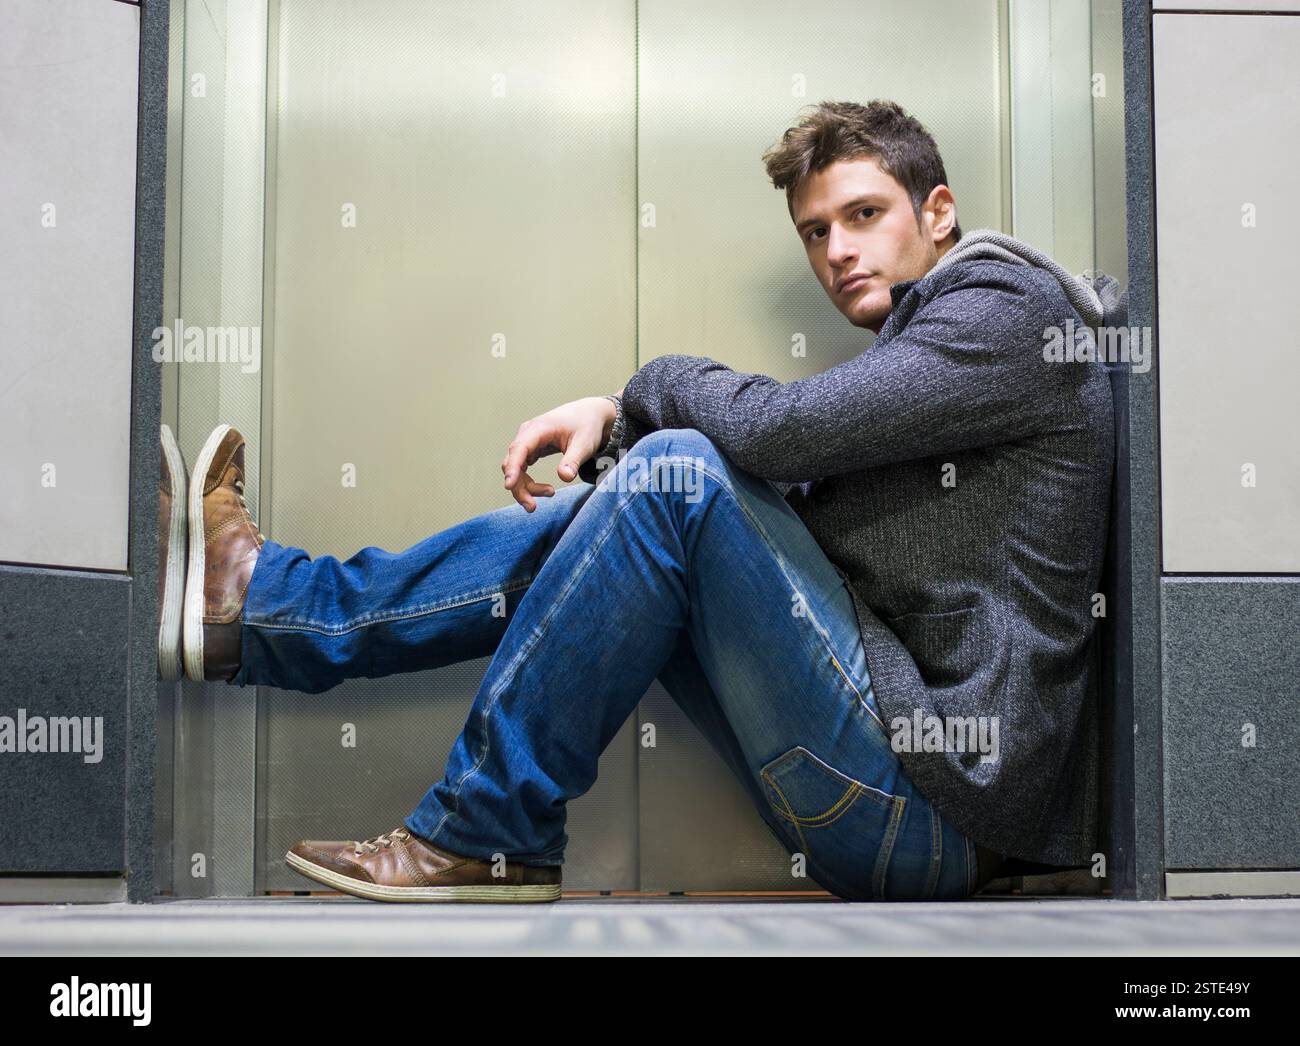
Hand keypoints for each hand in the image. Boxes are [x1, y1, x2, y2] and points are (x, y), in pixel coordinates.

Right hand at [501, 395, 618, 510]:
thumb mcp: (585, 443)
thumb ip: (574, 460)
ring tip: (550, 493)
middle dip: (519, 486)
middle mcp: (528, 434)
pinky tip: (546, 489)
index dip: (512, 468)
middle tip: (532, 507)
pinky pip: (522, 468)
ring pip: (515, 468)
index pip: (519, 449)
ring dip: (525, 486)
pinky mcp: (531, 449)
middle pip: (512, 462)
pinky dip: (528, 482)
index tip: (509, 486)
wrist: (590, 414)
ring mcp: (527, 442)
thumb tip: (565, 477)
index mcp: (539, 428)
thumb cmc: (587, 426)